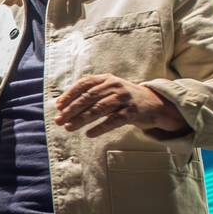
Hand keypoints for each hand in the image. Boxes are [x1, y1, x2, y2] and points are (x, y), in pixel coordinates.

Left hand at [54, 74, 189, 137]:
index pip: (84, 83)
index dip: (70, 94)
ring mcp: (124, 99)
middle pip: (89, 97)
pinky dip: (100, 128)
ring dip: (81, 119)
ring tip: (69, 128)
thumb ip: (91, 94)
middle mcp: (115, 86)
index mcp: (107, 79)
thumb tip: (63, 105)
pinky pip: (113, 121)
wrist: (154, 104)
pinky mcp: (132, 112)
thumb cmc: (125, 99)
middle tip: (59, 120)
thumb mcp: (110, 90)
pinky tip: (89, 134)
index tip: (58, 106)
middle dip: (71, 109)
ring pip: (98, 109)